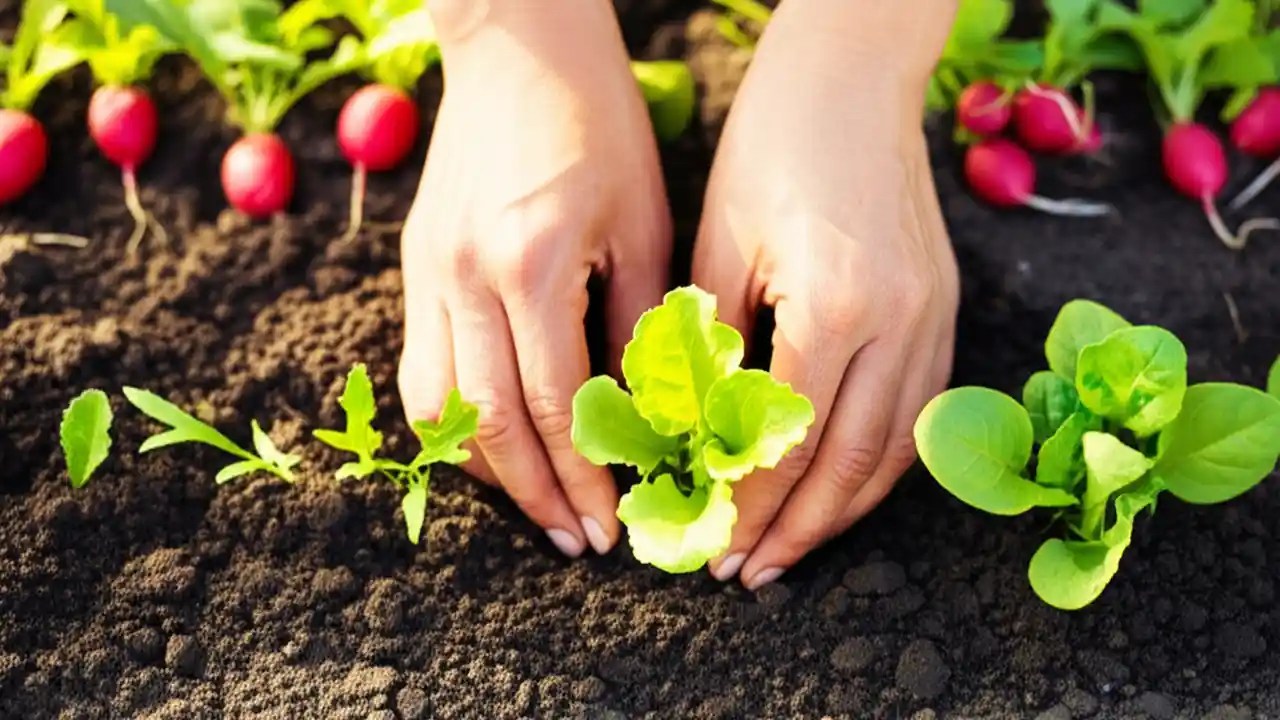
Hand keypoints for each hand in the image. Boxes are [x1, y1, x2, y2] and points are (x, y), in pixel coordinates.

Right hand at [398, 0, 670, 557]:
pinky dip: (456, 420)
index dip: (585, 479)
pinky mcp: (414, 265)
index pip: (557, 407)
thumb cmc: (600, 128)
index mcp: (534, 264)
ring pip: (438, 407)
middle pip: (488, 425)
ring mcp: (427, 272)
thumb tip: (656, 421)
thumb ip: (645, 327)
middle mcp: (465, 277)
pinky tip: (495, 440)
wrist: (519, 48)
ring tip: (536, 503)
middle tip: (576, 541)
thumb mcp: (647, 224)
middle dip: (536, 497)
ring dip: (486, 470)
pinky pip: (421, 367)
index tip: (611, 528)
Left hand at [694, 0, 959, 587]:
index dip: (751, 507)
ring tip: (795, 547)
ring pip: (897, 448)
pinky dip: (879, 464)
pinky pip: (918, 411)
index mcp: (835, 305)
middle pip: (852, 464)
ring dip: (844, 511)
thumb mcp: (718, 248)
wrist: (855, 75)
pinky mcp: (944, 307)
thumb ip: (709, 352)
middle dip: (799, 530)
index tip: (716, 550)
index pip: (788, 443)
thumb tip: (691, 444)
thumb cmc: (772, 146)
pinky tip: (842, 486)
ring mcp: (934, 316)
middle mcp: (900, 322)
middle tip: (751, 573)